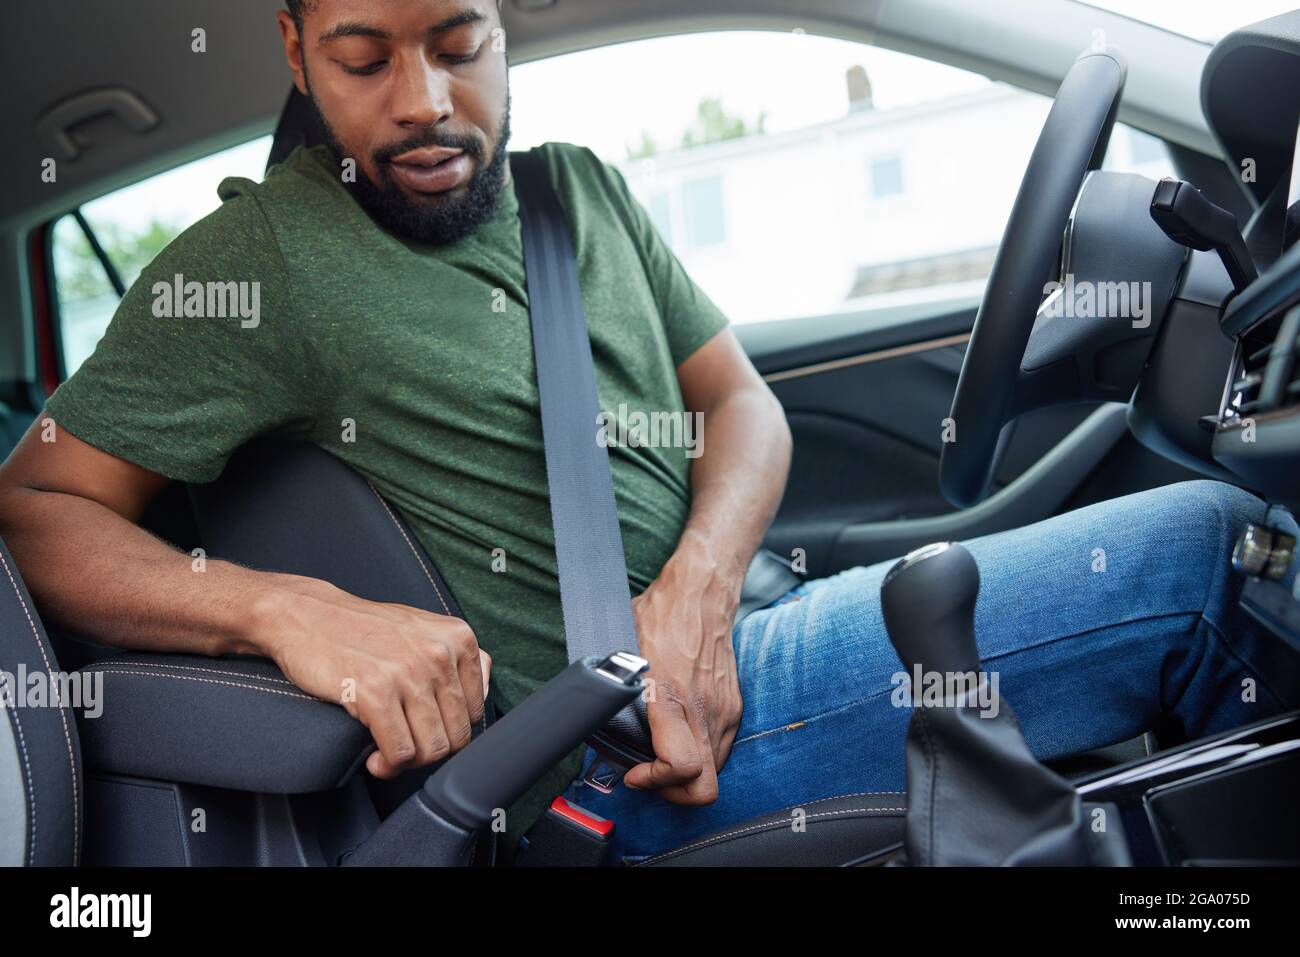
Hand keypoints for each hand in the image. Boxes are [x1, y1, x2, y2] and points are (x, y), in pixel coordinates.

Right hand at [244, 575, 489, 778]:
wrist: (307, 616)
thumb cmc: (364, 628)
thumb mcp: (423, 628)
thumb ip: (457, 656)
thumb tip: (484, 689)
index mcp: (458, 638)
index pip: (474, 711)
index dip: (449, 731)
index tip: (424, 732)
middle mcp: (440, 654)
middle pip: (457, 735)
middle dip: (429, 752)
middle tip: (405, 749)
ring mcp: (409, 673)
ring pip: (432, 748)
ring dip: (408, 764)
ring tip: (389, 756)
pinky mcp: (376, 693)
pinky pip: (400, 752)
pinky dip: (388, 766)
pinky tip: (375, 759)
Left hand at [623, 537, 743, 803]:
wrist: (701, 592)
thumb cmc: (661, 614)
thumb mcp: (620, 649)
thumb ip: (610, 687)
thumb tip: (588, 712)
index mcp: (672, 695)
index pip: (680, 765)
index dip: (655, 781)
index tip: (634, 773)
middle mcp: (704, 709)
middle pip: (704, 787)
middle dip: (673, 792)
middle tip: (648, 774)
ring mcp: (724, 710)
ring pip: (712, 771)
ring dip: (685, 773)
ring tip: (659, 753)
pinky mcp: (734, 706)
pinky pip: (719, 750)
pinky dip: (699, 753)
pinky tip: (678, 734)